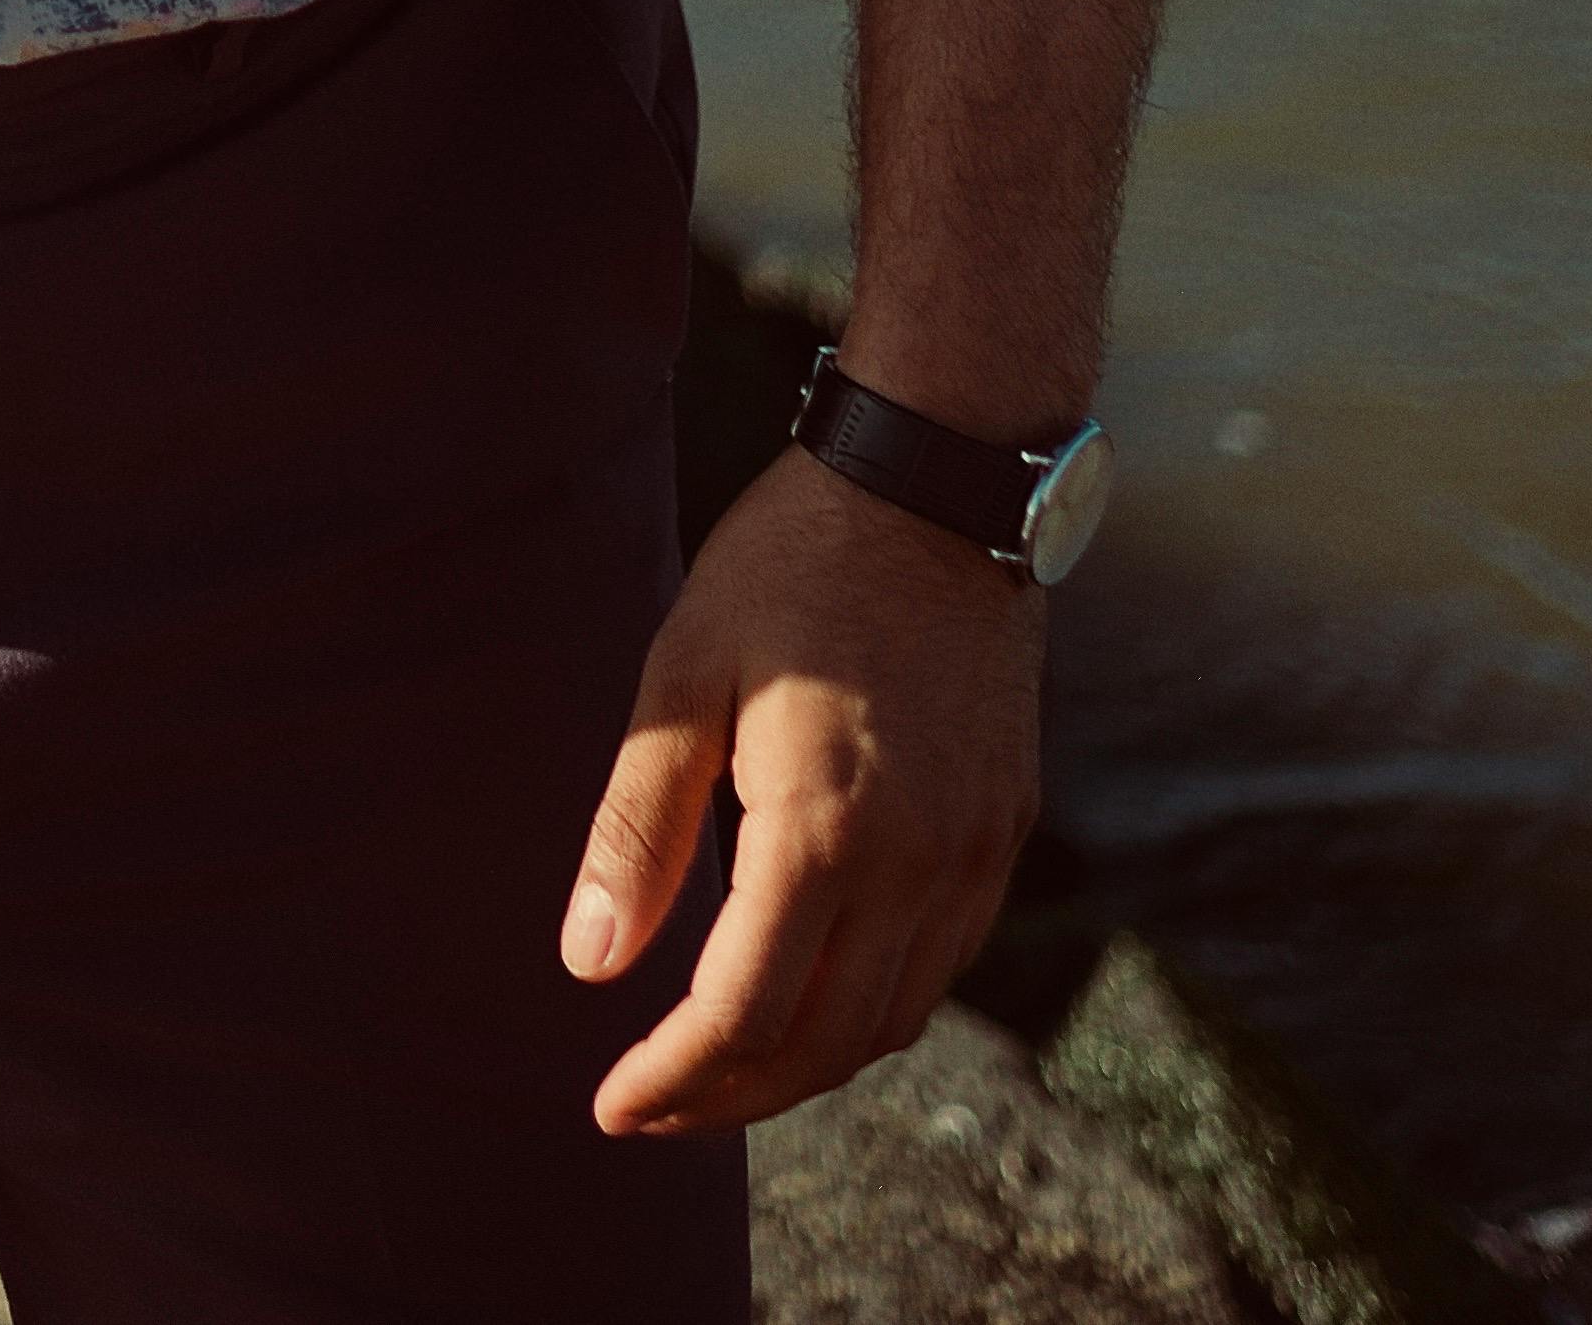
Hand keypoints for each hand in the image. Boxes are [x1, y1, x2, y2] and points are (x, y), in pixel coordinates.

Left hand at [560, 444, 1044, 1131]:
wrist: (934, 485)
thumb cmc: (789, 564)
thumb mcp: (682, 676)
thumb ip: (636, 829)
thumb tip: (588, 964)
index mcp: (827, 827)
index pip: (745, 1012)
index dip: (675, 1076)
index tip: (611, 1105)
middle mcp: (918, 862)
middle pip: (823, 1042)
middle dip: (731, 1093)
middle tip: (652, 1106)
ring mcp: (974, 853)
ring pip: (891, 1020)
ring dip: (802, 1064)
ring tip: (717, 1067)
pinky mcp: (1003, 830)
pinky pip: (940, 966)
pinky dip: (870, 1009)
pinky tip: (810, 992)